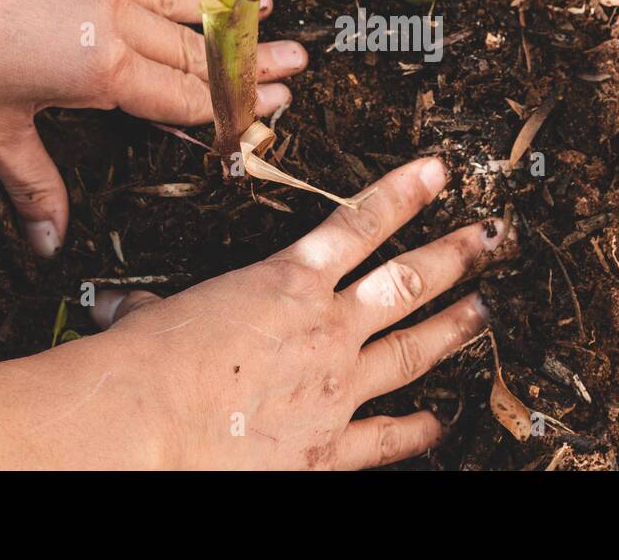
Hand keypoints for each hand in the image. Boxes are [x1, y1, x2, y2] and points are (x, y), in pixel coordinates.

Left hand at [0, 0, 307, 254]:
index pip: (184, 96)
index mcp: (101, 69)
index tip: (273, 107)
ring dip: (223, 12)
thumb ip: (35, 184)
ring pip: (175, 1)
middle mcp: (112, 17)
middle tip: (297, 62)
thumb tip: (49, 241)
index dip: (231, 107)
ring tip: (270, 9)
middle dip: (248, 61)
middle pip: (195, 49)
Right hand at [89, 157, 501, 468]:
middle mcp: (324, 328)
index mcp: (285, 283)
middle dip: (455, 256)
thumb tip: (126, 308)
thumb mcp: (154, 315)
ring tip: (484, 313)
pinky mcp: (330, 446)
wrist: (144, 425)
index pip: (359, 223)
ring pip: (412, 349)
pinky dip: (415, 431)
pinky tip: (438, 424)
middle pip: (406, 281)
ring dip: (453, 330)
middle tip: (492, 238)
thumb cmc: (143, 365)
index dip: (404, 193)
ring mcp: (336, 387)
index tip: (439, 171)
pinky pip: (385, 437)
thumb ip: (160, 308)